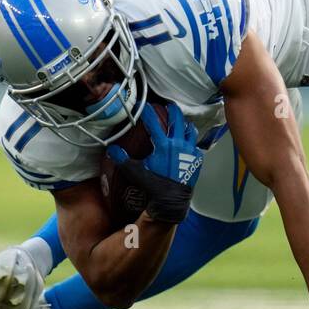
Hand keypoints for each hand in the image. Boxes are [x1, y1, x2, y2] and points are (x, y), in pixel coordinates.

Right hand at [107, 102, 201, 223]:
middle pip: (177, 120)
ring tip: (180, 122)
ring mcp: (190, 151)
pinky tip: (187, 143)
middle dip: (173, 110)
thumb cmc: (154, 186)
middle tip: (168, 106)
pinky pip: (196, 145)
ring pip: (190, 130)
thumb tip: (111, 149)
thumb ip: (123, 159)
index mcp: (163, 145)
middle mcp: (179, 144)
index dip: (149, 112)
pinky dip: (191, 141)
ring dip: (184, 124)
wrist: (172, 202)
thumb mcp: (136, 172)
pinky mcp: (197, 160)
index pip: (154, 122)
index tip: (146, 106)